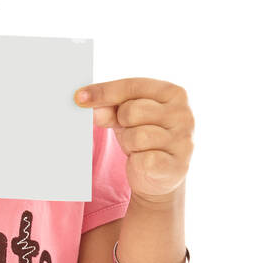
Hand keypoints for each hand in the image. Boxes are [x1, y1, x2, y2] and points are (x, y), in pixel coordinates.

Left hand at [73, 78, 193, 203]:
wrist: (160, 176)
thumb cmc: (144, 137)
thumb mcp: (125, 116)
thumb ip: (110, 107)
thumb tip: (95, 109)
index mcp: (173, 93)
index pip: (132, 86)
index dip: (103, 91)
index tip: (79, 98)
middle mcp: (184, 114)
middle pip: (131, 111)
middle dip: (122, 122)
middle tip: (129, 131)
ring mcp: (183, 140)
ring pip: (136, 136)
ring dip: (129, 144)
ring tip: (138, 148)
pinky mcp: (176, 165)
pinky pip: (143, 159)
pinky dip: (136, 162)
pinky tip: (144, 162)